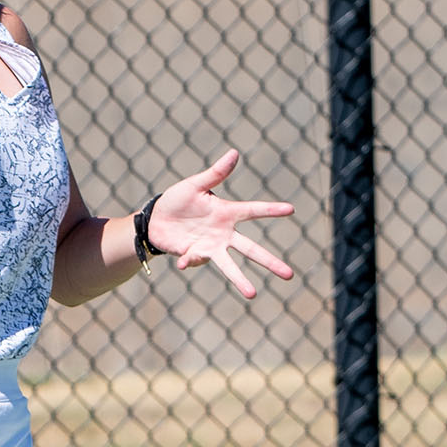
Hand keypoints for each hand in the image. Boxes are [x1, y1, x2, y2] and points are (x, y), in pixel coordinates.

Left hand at [147, 149, 294, 298]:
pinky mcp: (194, 255)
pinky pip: (195, 260)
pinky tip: (183, 261)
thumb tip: (234, 153)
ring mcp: (210, 247)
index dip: (271, 209)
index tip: (291, 209)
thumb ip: (215, 173)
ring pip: (229, 265)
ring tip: (252, 294)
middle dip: (270, 262)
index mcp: (227, 213)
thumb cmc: (178, 200)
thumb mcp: (194, 185)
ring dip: (240, 279)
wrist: (156, 219)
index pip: (254, 211)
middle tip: (289, 275)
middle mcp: (224, 233)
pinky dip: (190, 261)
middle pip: (251, 249)